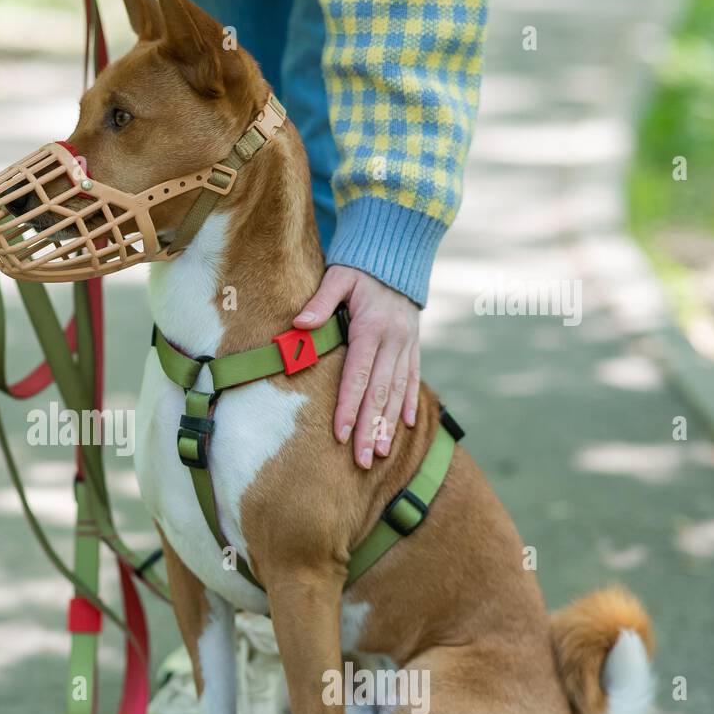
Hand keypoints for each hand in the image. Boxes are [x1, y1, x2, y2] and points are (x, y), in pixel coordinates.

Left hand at [292, 265, 420, 469]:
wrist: (397, 253)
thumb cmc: (359, 267)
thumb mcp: (338, 277)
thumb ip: (320, 302)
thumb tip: (299, 324)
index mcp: (371, 328)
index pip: (358, 376)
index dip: (349, 407)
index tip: (341, 435)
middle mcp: (393, 341)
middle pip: (379, 393)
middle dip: (370, 429)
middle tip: (362, 461)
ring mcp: (407, 345)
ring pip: (398, 392)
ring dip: (389, 425)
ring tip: (381, 453)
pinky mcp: (414, 346)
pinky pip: (413, 379)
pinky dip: (409, 403)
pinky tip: (404, 427)